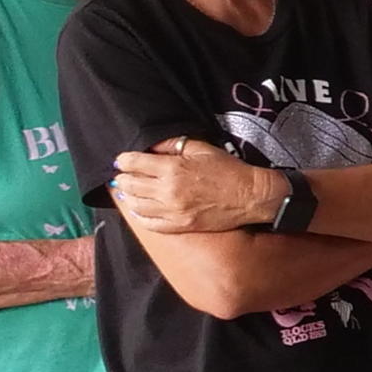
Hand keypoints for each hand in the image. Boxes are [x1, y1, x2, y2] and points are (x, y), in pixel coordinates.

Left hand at [113, 140, 292, 235]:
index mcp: (173, 169)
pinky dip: (139, 215)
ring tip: (126, 191)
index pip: (134, 163)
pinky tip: (137, 209)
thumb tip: (152, 148)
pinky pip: (149, 223)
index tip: (122, 160)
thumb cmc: (229, 170)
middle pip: (130, 185)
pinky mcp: (179, 226)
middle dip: (122, 178)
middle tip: (121, 175)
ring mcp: (172, 211)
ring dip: (127, 196)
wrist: (250, 196)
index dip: (124, 160)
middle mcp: (168, 191)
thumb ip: (174, 145)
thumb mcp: (202, 149)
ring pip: (135, 205)